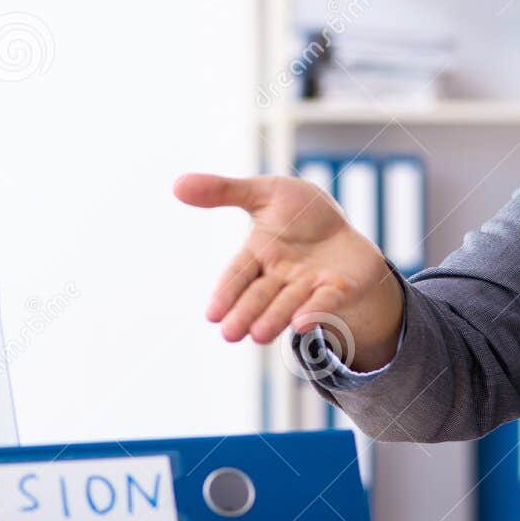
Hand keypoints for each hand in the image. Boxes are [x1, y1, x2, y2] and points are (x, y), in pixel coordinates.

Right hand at [173, 173, 403, 369]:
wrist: (343, 227)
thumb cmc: (298, 212)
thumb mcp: (264, 193)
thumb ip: (224, 191)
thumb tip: (176, 184)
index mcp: (260, 253)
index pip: (239, 274)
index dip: (226, 293)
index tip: (211, 314)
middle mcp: (282, 275)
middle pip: (261, 295)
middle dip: (246, 313)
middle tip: (230, 334)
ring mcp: (311, 284)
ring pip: (290, 303)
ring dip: (275, 318)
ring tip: (258, 335)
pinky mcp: (341, 288)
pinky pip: (328, 300)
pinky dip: (316, 310)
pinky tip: (303, 323)